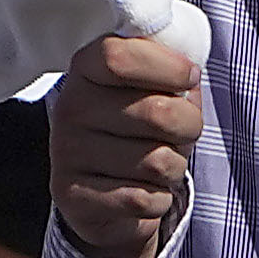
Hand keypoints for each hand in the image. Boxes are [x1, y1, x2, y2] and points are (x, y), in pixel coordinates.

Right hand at [51, 33, 204, 257]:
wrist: (106, 193)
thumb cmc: (141, 129)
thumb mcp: (154, 88)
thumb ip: (170, 69)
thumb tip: (190, 76)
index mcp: (86, 69)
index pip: (120, 57)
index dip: (169, 67)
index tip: (190, 76)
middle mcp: (70, 108)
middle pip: (158, 113)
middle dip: (189, 126)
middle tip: (183, 131)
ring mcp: (68, 154)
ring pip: (159, 162)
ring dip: (175, 168)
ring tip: (159, 163)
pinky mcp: (74, 198)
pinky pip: (146, 199)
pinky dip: (159, 200)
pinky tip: (143, 191)